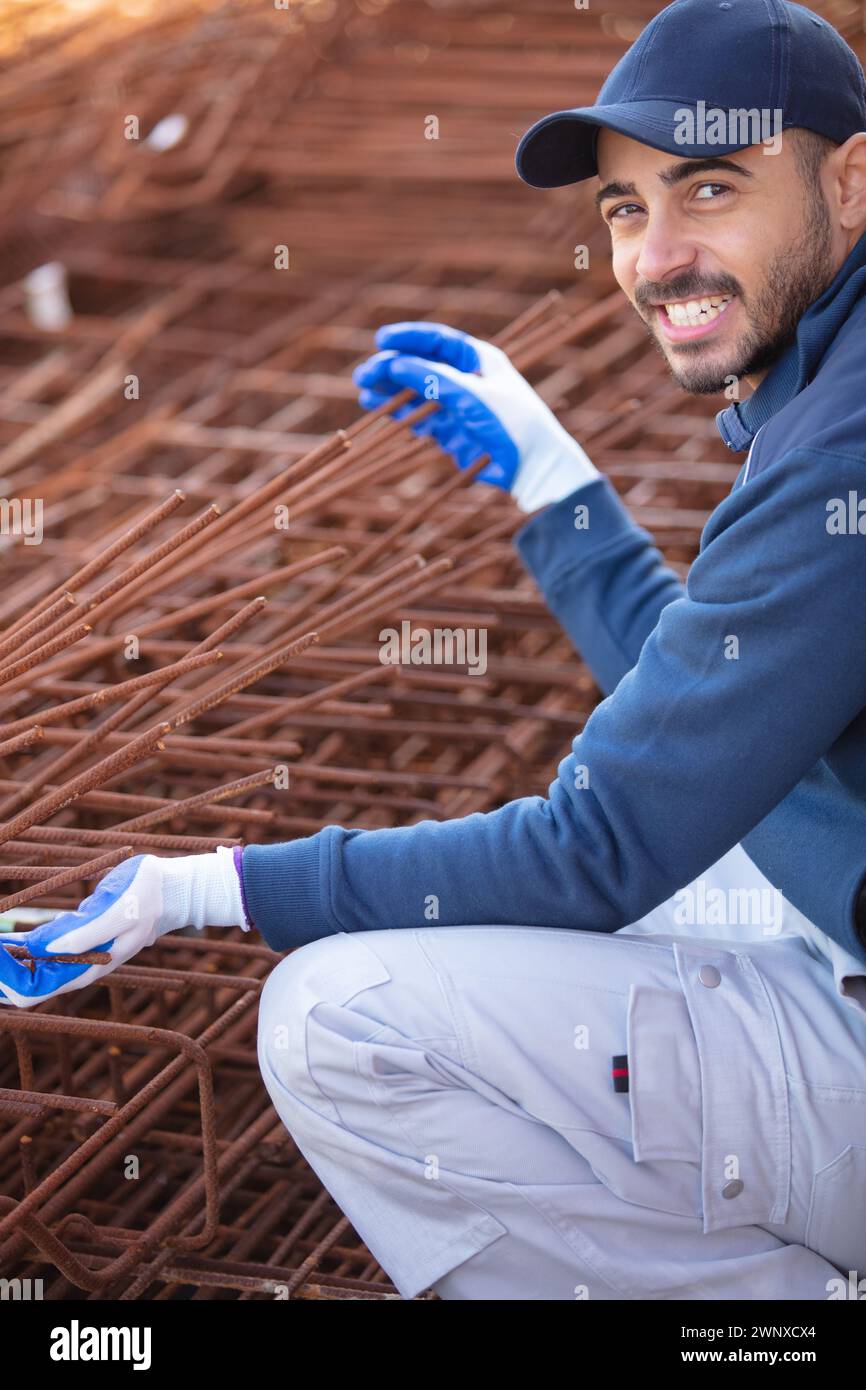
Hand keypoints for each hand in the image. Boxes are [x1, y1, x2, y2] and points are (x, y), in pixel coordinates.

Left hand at [0, 847, 246, 1007]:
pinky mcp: (78, 938)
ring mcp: (78, 954)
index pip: (33, 990)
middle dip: (3, 972)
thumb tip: (41, 949)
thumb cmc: (147, 898)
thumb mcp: (118, 912)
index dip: (6, 978)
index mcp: (88, 967)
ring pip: (30, 970)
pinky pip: (41, 951)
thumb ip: (82, 933)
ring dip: (7, 961)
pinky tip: (5, 938)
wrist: (170, 890)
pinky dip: (20, 947)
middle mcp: (79, 966)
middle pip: (26, 985)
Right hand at [352, 321, 597, 511]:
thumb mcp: (472, 395)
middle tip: (364, 374)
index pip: (437, 341)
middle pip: (421, 366)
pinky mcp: (451, 431)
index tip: (381, 341)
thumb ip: (434, 379)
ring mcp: (457, 406)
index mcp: (478, 360)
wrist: (533, 466)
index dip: (408, 339)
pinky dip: (399, 412)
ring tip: (364, 391)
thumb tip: (395, 365)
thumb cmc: (512, 421)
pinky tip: (378, 408)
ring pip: (416, 392)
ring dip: (391, 390)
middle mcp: (465, 379)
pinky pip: (419, 417)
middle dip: (392, 368)